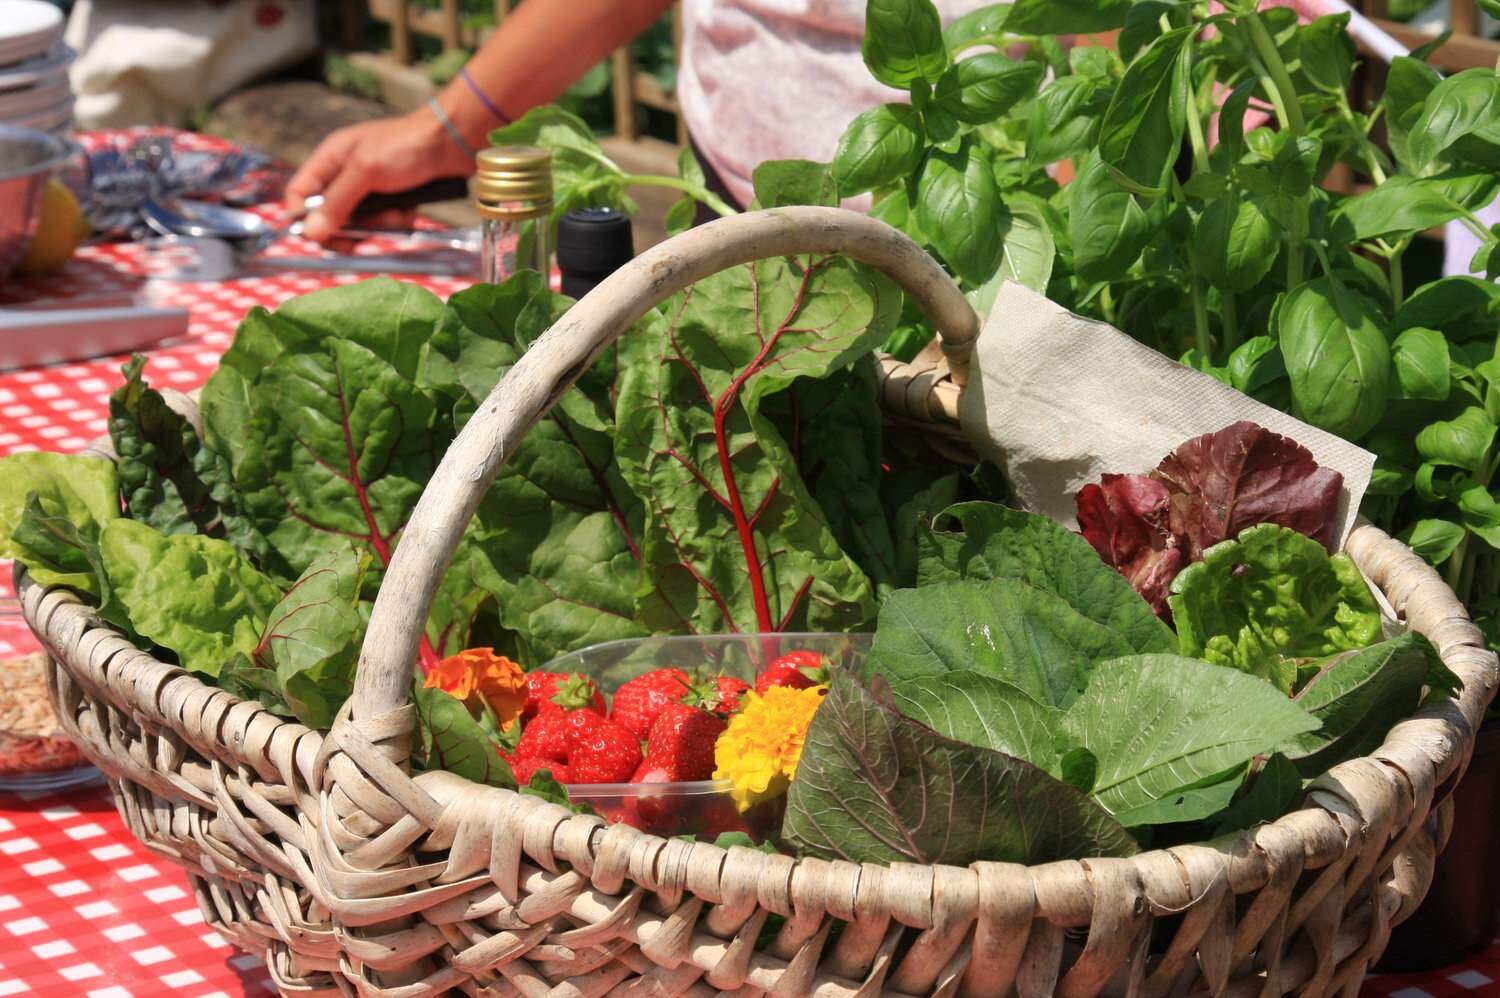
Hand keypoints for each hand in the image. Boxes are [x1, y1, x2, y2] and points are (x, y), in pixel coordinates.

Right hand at [286, 107, 472, 242]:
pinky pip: (385, 222)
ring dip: (379, 224)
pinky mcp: (393, 198)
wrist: (452, 143)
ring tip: (396, 213)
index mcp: (331, 159)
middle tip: (360, 238)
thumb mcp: (365, 172)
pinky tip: (409, 212)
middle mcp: (346, 174)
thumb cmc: (406, 146)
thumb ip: (337, 202)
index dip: (303, 217)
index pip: (300, 193)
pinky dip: (397, 221)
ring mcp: (370, 187)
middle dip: (349, 227)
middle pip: (330, 215)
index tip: (318, 237)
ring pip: (361, 222)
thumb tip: (309, 233)